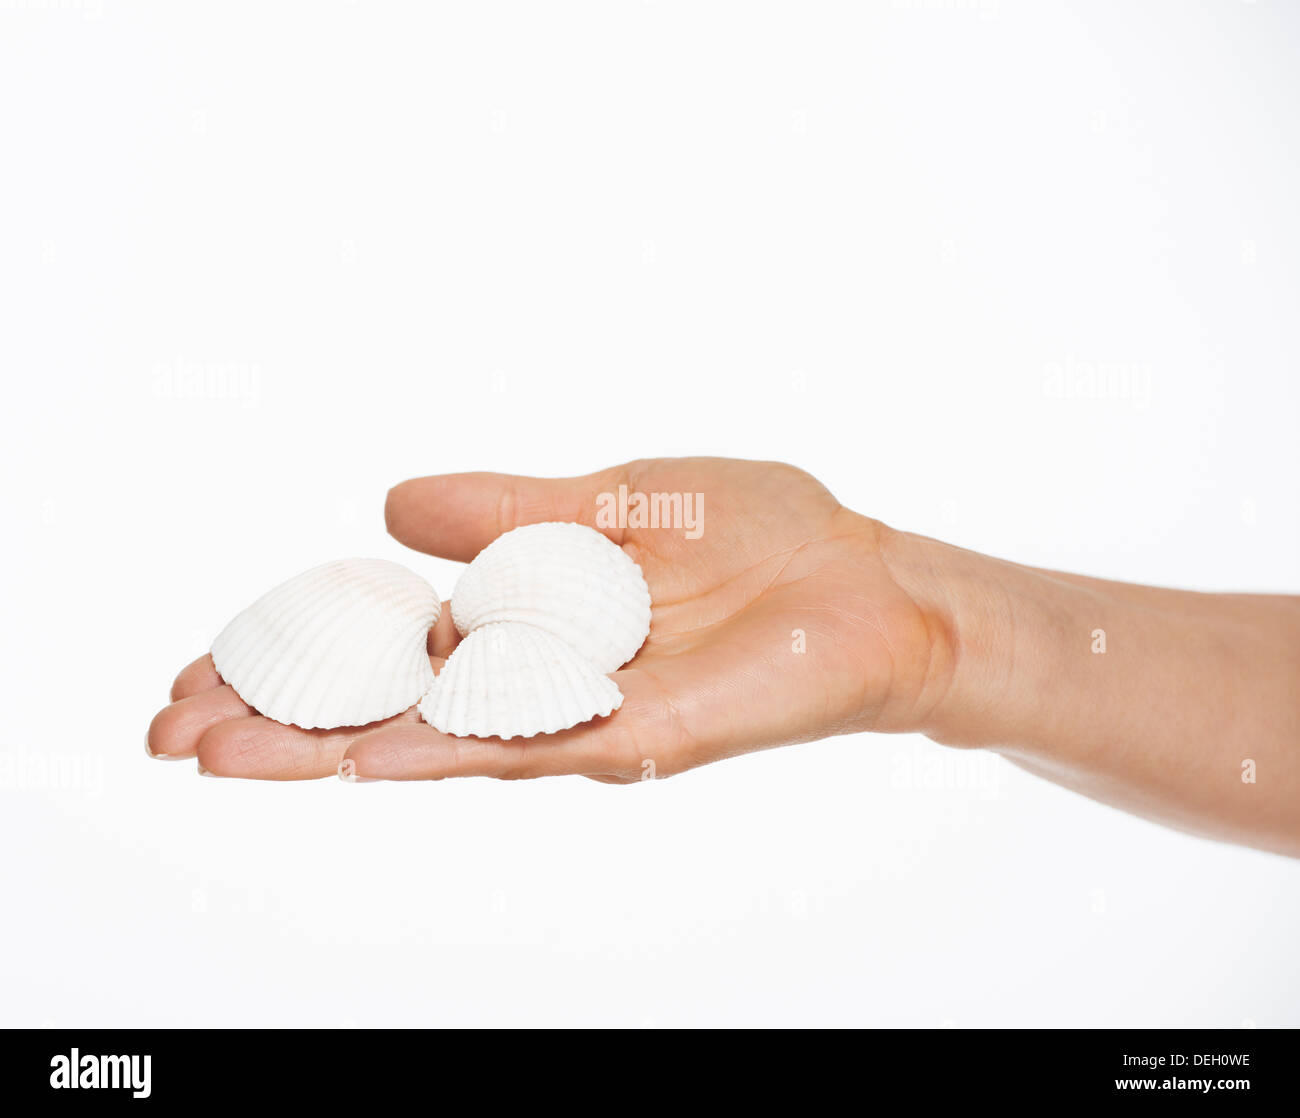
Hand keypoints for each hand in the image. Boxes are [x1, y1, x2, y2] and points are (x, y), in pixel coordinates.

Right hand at [146, 458, 950, 780]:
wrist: (867, 581)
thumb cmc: (758, 538)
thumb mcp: (612, 503)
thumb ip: (507, 513)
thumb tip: (392, 508)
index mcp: (524, 618)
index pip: (383, 644)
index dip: (295, 655)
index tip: (201, 665)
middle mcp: (538, 678)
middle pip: (388, 704)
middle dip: (280, 714)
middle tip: (170, 727)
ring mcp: (582, 713)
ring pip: (435, 737)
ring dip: (328, 744)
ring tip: (220, 748)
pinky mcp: (641, 733)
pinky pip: (529, 743)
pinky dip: (444, 749)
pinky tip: (363, 756)